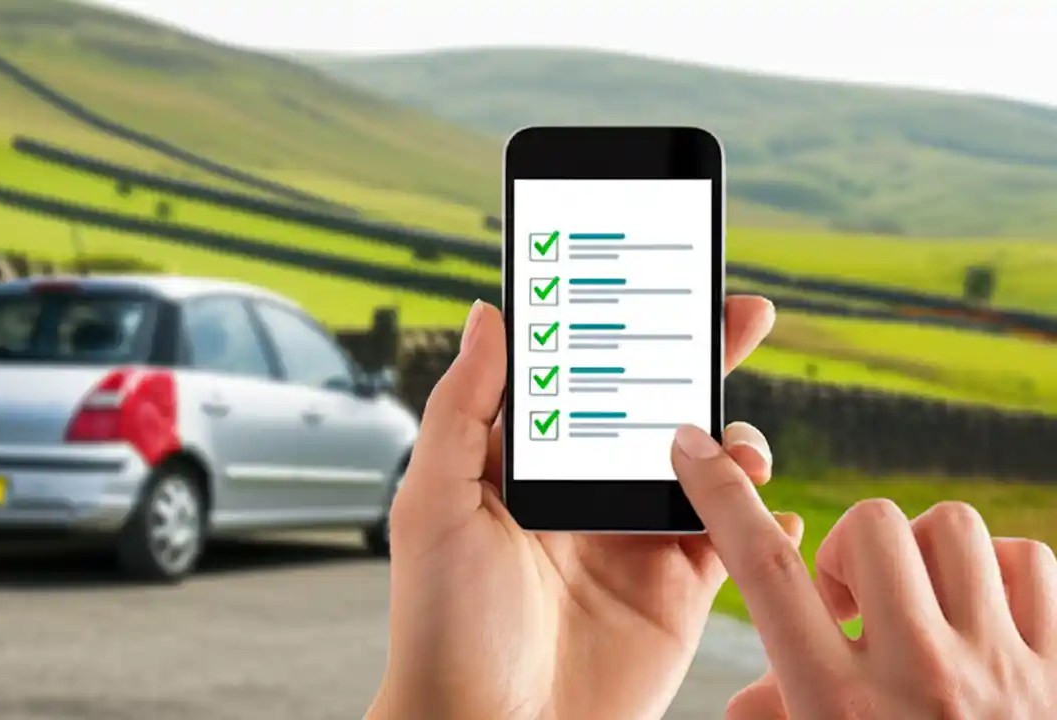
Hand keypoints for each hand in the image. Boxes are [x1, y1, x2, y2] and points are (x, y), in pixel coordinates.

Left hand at [366, 296, 788, 719]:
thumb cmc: (442, 623)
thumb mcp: (435, 501)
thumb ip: (463, 406)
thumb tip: (488, 313)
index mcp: (529, 465)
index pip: (584, 378)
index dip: (621, 328)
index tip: (657, 279)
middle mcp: (587, 493)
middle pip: (657, 409)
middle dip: (703, 357)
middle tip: (742, 313)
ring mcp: (636, 540)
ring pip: (707, 467)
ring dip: (736, 442)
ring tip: (737, 449)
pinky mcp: (678, 592)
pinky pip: (735, 541)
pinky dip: (764, 517)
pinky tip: (775, 506)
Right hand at [673, 433, 1056, 718]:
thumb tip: (762, 691)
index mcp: (837, 708)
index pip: (763, 568)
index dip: (719, 494)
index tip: (695, 447)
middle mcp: (920, 680)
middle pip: (870, 524)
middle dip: (849, 546)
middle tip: (852, 603)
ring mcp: (1005, 672)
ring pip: (952, 529)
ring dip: (921, 554)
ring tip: (917, 606)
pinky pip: (1031, 561)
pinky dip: (999, 572)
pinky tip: (979, 615)